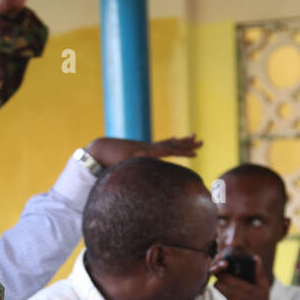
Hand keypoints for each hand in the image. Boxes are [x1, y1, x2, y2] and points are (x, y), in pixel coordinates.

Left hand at [85, 134, 201, 167]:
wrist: (99, 150)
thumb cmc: (111, 160)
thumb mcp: (124, 162)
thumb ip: (136, 160)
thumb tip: (146, 158)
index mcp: (148, 152)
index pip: (171, 150)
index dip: (184, 151)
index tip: (197, 151)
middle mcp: (148, 147)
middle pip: (172, 144)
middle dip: (187, 143)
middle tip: (200, 140)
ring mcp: (143, 147)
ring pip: (166, 143)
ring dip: (179, 142)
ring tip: (190, 137)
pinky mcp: (139, 149)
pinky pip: (157, 146)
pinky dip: (166, 144)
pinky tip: (170, 142)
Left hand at [212, 254, 275, 299]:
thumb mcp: (264, 286)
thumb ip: (259, 272)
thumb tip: (256, 257)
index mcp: (248, 289)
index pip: (226, 278)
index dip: (221, 272)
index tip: (223, 269)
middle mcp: (240, 298)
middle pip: (219, 284)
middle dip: (219, 278)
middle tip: (222, 276)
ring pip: (219, 291)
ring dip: (220, 287)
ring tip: (224, 284)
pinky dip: (223, 295)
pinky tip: (227, 293)